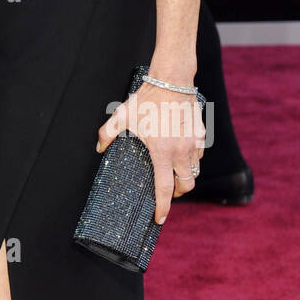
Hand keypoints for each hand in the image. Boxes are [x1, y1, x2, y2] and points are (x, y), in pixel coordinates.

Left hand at [96, 79, 205, 223]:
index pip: (165, 188)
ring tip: (173, 173)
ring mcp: (194, 143)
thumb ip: (108, 133)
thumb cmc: (147, 98)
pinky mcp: (201, 134)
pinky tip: (181, 154)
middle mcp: (181, 151)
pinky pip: (198, 155)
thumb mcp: (123, 116)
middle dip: (178, 193)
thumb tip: (99, 148)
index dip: (163, 207)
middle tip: (168, 193)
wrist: (172, 80)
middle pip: (186, 184)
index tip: (160, 219)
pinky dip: (192, 160)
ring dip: (185, 176)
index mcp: (162, 152)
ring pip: (194, 170)